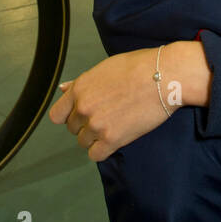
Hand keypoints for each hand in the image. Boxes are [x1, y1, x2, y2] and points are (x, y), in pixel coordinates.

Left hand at [48, 48, 175, 161]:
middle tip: (105, 118)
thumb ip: (82, 82)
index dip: (69, 116)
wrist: (163, 77)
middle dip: (86, 125)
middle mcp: (83, 107)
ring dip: (95, 138)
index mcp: (80, 88)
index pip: (57, 115)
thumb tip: (63, 89)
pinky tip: (114, 140)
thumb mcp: (105, 68)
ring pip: (83, 142)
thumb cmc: (138, 67)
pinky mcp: (112, 139)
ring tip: (113, 127)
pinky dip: (103, 151)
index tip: (81, 116)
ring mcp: (97, 125)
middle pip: (73, 129)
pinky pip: (96, 155)